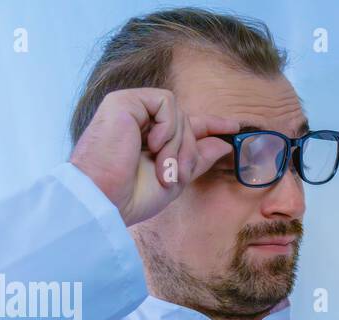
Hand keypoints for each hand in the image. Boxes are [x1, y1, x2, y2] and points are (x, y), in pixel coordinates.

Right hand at [69, 88, 238, 226]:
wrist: (103, 199)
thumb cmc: (131, 196)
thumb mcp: (175, 178)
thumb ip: (197, 158)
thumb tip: (223, 143)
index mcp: (148, 139)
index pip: (185, 125)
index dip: (212, 125)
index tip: (234, 128)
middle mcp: (139, 122)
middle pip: (187, 123)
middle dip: (189, 151)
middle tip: (177, 175)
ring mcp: (130, 109)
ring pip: (179, 114)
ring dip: (178, 145)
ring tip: (161, 168)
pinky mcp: (124, 101)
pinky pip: (166, 102)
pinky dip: (168, 126)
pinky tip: (151, 145)